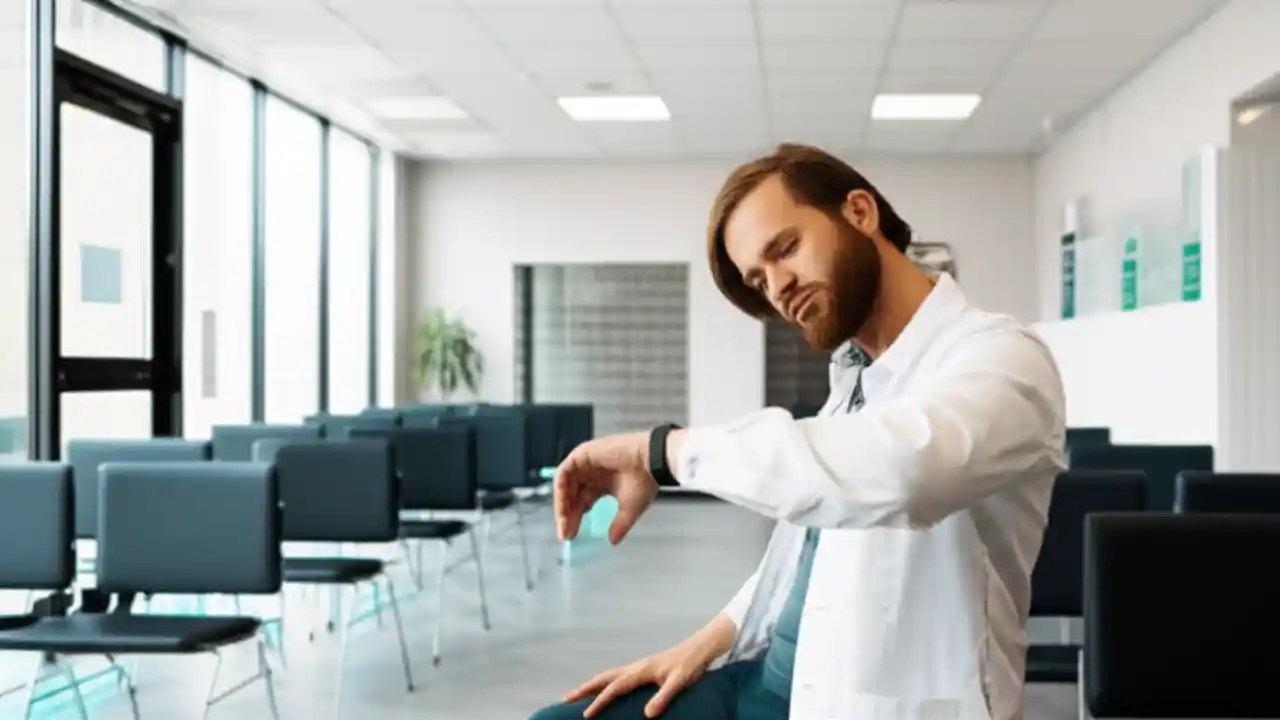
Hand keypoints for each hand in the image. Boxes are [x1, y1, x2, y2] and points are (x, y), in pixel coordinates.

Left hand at [554, 432, 658, 544]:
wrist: (650, 461)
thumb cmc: (645, 480)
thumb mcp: (630, 508)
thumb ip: (620, 524)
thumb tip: (613, 541)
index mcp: (603, 483)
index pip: (583, 502)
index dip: (575, 519)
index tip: (570, 536)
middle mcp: (593, 472)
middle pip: (572, 495)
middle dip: (567, 515)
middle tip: (566, 534)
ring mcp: (586, 462)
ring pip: (565, 484)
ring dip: (562, 503)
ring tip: (564, 522)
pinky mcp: (582, 453)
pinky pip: (564, 473)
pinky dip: (561, 489)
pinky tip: (563, 505)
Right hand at [564, 618, 732, 718]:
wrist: (700, 647)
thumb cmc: (690, 664)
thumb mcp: (679, 682)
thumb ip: (663, 697)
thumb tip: (646, 715)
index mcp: (641, 670)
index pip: (614, 687)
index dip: (599, 701)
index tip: (586, 715)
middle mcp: (636, 667)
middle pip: (604, 677)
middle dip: (585, 688)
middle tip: (566, 698)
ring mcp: (639, 666)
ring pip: (609, 675)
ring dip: (593, 684)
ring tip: (578, 694)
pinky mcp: (645, 668)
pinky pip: (618, 676)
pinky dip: (606, 683)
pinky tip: (606, 690)